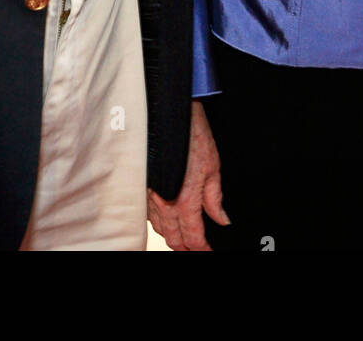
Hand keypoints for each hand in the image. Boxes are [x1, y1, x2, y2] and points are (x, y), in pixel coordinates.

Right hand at [147, 99, 229, 249]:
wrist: (168, 109)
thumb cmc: (191, 132)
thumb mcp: (213, 165)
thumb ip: (215, 197)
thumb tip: (222, 218)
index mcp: (184, 200)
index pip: (193, 238)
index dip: (203, 250)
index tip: (209, 252)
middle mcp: (163, 202)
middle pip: (173, 239)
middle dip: (186, 248)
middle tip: (197, 248)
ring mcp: (149, 193)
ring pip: (159, 228)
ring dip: (171, 235)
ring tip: (183, 235)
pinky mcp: (141, 183)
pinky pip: (148, 212)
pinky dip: (159, 220)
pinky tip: (166, 215)